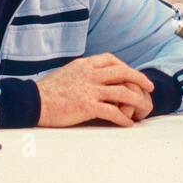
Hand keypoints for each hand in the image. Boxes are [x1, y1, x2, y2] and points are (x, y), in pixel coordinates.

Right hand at [36, 53, 154, 126]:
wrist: (33, 102)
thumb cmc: (47, 91)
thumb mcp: (66, 73)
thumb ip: (82, 73)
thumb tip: (93, 76)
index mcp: (84, 64)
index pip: (111, 59)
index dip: (125, 66)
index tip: (131, 74)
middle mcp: (89, 74)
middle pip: (123, 72)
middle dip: (139, 79)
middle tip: (149, 87)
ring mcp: (89, 90)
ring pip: (123, 92)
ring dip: (137, 101)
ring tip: (144, 108)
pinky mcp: (87, 106)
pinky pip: (113, 111)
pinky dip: (124, 118)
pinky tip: (128, 124)